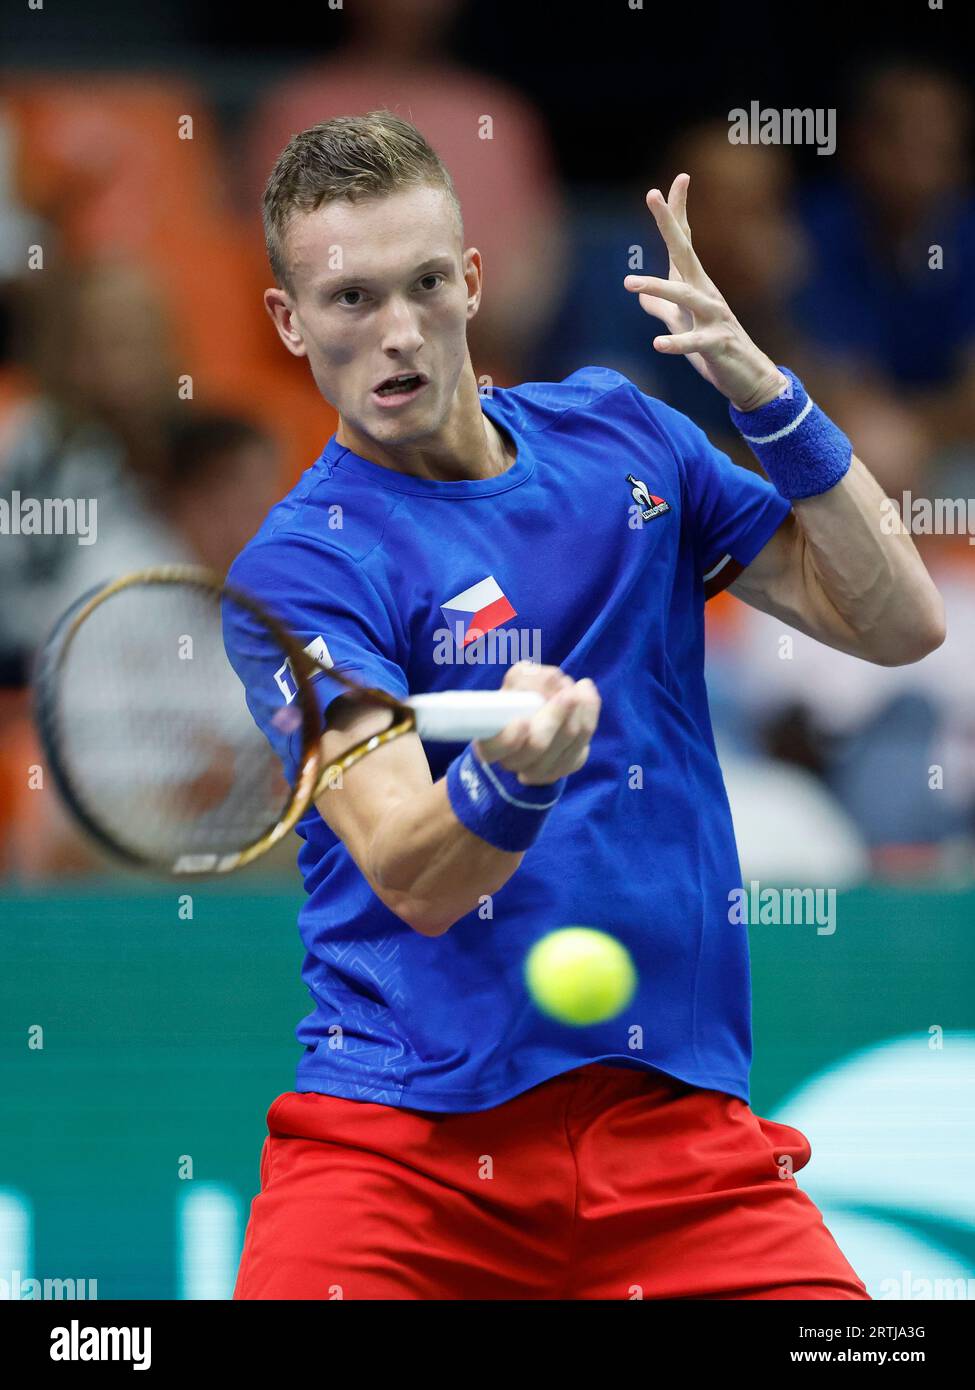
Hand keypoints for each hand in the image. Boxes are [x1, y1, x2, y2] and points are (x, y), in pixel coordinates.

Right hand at [475, 661, 600, 784]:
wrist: (538, 712)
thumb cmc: (521, 694)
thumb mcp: (517, 679)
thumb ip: (528, 678)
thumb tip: (554, 682)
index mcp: (489, 742)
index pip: (494, 749)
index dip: (509, 740)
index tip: (523, 722)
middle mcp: (511, 762)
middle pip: (537, 745)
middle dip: (556, 715)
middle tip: (568, 692)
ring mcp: (537, 771)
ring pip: (565, 743)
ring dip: (577, 711)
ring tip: (580, 687)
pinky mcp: (562, 768)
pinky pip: (581, 746)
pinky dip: (588, 717)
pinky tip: (587, 696)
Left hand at [623, 174, 786, 411]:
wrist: (749, 378)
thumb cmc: (714, 349)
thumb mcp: (682, 326)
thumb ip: (662, 309)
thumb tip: (642, 298)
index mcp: (696, 286)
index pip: (682, 243)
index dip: (674, 214)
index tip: (661, 186)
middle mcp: (706, 293)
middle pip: (684, 252)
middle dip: (669, 224)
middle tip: (652, 195)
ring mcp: (713, 318)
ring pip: (685, 296)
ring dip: (657, 287)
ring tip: (629, 283)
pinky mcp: (717, 345)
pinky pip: (695, 342)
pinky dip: (677, 343)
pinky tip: (658, 344)